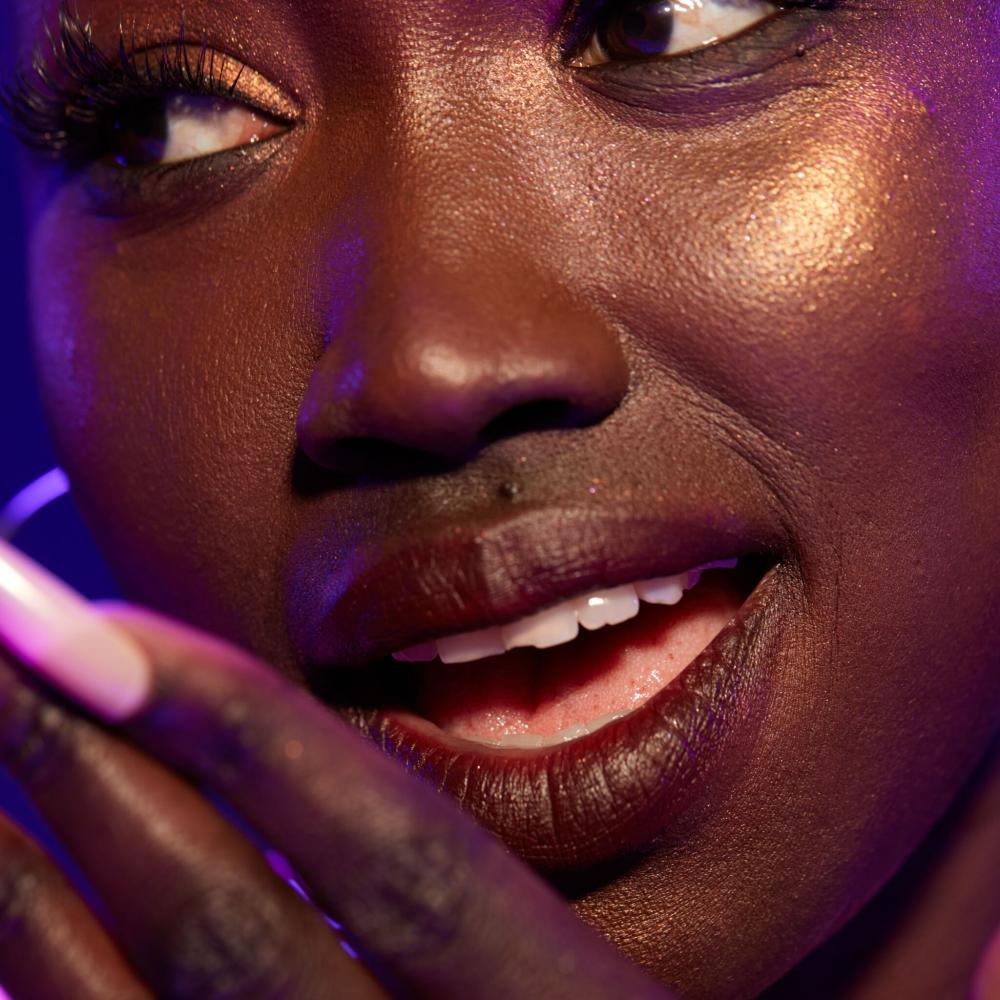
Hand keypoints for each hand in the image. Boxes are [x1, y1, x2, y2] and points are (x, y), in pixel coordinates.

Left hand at [0, 542, 676, 999]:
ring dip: (22, 885)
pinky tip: (2, 927)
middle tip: (1, 631)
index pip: (400, 853)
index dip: (251, 723)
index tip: (103, 620)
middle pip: (228, 928)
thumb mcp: (595, 993)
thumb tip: (324, 756)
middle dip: (91, 764)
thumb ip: (496, 906)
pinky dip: (41, 995)